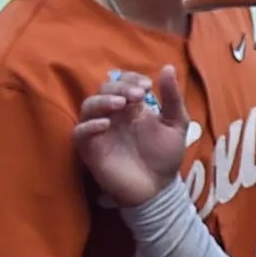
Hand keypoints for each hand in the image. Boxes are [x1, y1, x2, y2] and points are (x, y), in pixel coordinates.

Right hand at [72, 67, 196, 209]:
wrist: (158, 189)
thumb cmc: (165, 156)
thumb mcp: (176, 124)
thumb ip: (172, 98)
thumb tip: (169, 67)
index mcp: (130, 107)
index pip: (121, 82)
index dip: (130, 79)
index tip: (147, 86)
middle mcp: (112, 115)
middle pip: (104, 90)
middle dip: (120, 88)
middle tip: (138, 95)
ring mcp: (99, 131)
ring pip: (88, 106)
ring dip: (103, 101)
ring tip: (121, 104)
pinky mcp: (90, 149)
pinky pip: (79, 132)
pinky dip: (89, 126)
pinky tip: (106, 125)